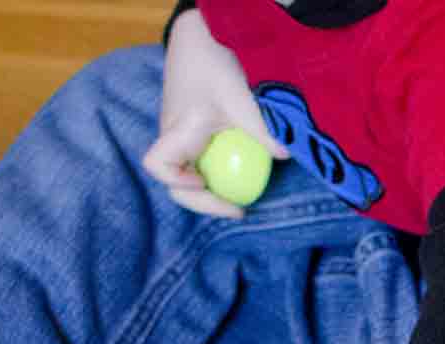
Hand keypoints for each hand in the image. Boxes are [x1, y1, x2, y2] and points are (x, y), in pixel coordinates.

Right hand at [142, 10, 287, 217]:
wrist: (201, 33)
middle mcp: (174, 136)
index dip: (178, 182)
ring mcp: (182, 134)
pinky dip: (218, 170)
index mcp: (179, 130)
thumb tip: (286, 155)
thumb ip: (262, 126)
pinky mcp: (193, 130)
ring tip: (239, 196)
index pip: (158, 166)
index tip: (205, 180)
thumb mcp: (240, 96)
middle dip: (204, 201)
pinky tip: (241, 169)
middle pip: (175, 182)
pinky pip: (199, 160)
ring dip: (212, 188)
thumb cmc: (213, 61)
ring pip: (188, 173)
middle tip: (237, 208)